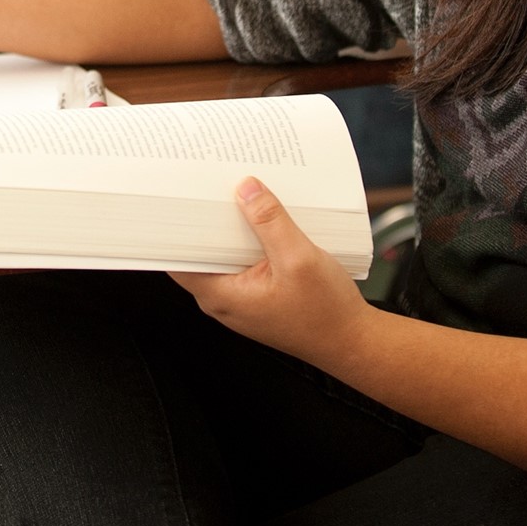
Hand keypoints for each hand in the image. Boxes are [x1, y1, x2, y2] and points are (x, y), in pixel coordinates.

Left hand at [172, 177, 373, 366]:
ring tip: (238, 193)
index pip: (176, 257)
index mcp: (221, 295)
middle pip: (199, 250)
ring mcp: (240, 296)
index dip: (172, 226)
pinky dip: (249, 237)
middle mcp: (223, 298)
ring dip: (230, 225)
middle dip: (205, 217)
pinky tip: (262, 217)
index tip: (176, 196)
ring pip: (222, 253)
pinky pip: (242, 259)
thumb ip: (271, 222)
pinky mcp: (256, 292)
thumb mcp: (299, 259)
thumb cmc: (326, 314)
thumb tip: (246, 189)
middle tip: (211, 183)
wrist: (353, 342)